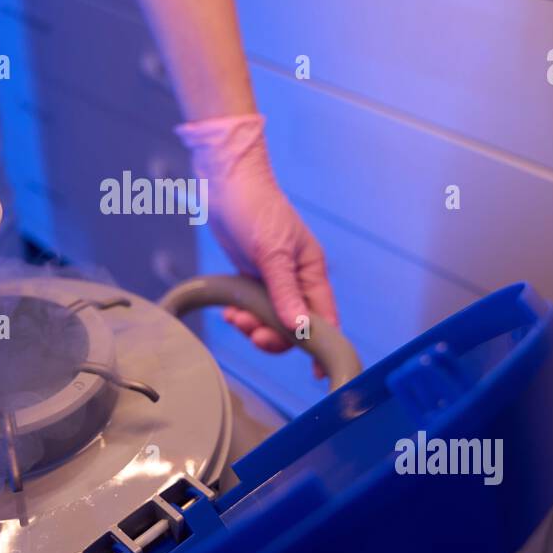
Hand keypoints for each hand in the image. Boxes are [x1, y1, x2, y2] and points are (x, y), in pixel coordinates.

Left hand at [176, 113, 338, 371]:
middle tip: (251, 333)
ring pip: (272, 319)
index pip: (326, 317)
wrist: (226, 180)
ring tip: (235, 319)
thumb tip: (300, 329)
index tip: (316, 372)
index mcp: (312, 270)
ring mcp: (275, 278)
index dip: (322, 345)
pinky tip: (230, 311)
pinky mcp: (253, 275)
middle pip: (295, 324)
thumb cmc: (254, 207)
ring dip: (254, 326)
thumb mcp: (271, 253)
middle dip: (274, 336)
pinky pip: (254, 307)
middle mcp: (297, 277)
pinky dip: (243, 314)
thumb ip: (285, 292)